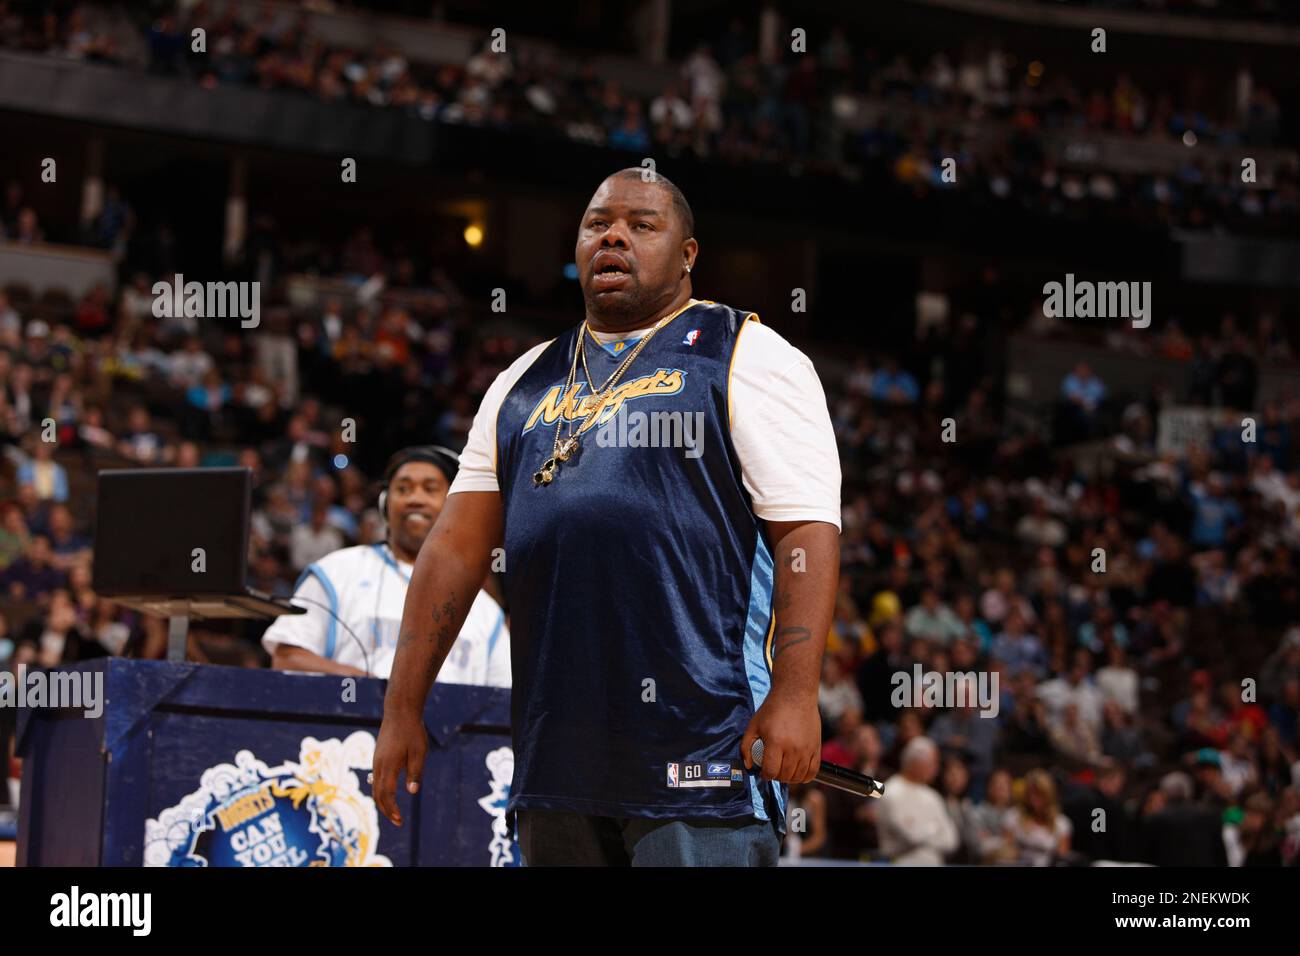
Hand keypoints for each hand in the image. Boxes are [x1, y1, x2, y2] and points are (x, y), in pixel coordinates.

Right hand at [370, 707, 426, 826]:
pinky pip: (376, 778)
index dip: (392, 810)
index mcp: (388, 766)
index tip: (400, 820)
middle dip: (386, 810)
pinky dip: (380, 790)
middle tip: (398, 821)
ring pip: (375, 787)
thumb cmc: (412, 731)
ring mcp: (376, 761)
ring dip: (382, 801)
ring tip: (393, 811)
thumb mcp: (419, 752)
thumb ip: (415, 772)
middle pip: (378, 795)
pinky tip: (388, 794)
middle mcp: (378, 765)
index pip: (387, 795)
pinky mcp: (377, 756)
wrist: (400, 711)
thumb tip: (412, 792)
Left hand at [740, 691, 820, 783]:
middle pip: (784, 776)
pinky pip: (813, 771)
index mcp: (776, 742)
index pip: (771, 771)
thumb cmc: (772, 709)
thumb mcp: (753, 725)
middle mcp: (793, 748)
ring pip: (798, 776)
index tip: (763, 772)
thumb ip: (746, 746)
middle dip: (776, 776)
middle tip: (773, 769)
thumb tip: (748, 765)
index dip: (765, 775)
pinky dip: (805, 776)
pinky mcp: (816, 748)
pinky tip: (798, 772)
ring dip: (789, 778)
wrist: (795, 694)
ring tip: (783, 770)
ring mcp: (806, 749)